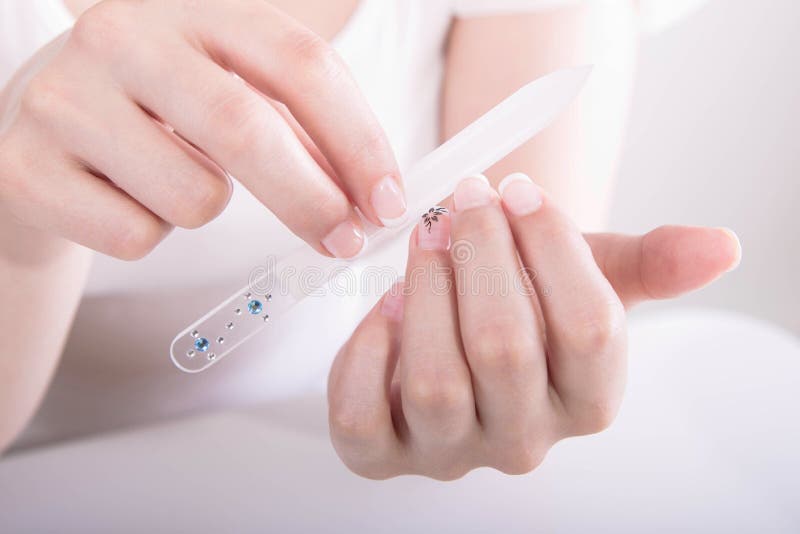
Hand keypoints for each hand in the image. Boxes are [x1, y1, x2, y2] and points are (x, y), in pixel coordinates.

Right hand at [0, 0, 403, 259]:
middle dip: (312, 199)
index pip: (298, 64)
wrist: (41, 125)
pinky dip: (150, 235)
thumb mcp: (228, 94)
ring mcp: (65, 99)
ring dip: (207, 210)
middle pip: (244, 128)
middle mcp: (123, 37)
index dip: (357, 139)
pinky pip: (136, 236)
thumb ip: (299, 134)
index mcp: (192, 9)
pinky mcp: (27, 169)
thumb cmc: (159, 113)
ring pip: (193, 197)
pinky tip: (122, 199)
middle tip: (345, 241)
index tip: (388, 201)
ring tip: (173, 182)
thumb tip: (372, 198)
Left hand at [328, 174, 739, 479]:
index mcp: (588, 399)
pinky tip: (382, 309)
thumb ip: (651, 264)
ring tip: (424, 238)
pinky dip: (366, 355)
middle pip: (506, 349)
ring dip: (426, 291)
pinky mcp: (382, 453)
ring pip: (436, 383)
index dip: (552, 245)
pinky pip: (363, 422)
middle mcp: (524, 439)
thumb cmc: (528, 297)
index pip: (590, 328)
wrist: (463, 326)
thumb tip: (723, 246)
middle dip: (481, 254)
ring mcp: (449, 452)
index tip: (516, 188)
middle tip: (463, 198)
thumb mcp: (590, 274)